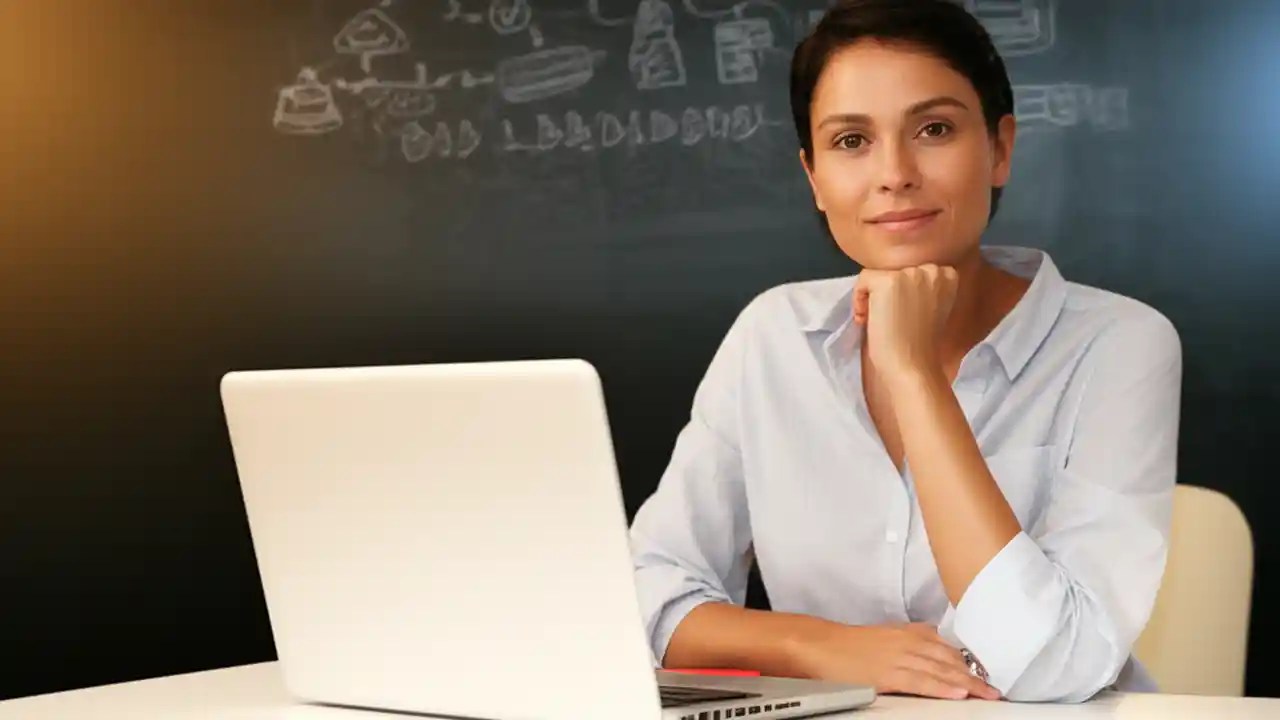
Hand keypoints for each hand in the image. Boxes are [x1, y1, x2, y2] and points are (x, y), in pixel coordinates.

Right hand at [793, 622, 1000, 700]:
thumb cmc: (850, 645)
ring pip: (941, 670)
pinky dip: (941, 687)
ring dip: (967, 683)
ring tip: (987, 693)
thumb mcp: (886, 636)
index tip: (989, 670)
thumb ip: (912, 641)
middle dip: (975, 674)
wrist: (820, 646)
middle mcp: (908, 642)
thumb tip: (936, 648)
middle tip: (996, 686)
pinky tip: (957, 694)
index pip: (949, 646)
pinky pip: (920, 682)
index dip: (971, 659)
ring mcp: (899, 658)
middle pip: (951, 659)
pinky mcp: (887, 675)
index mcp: (909, 633)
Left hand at [853, 265, 958, 382]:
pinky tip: (867, 319)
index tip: (902, 315)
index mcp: (947, 276)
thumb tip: (898, 286)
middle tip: (889, 321)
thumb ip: (922, 291)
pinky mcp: (888, 280)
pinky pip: (863, 279)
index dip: (902, 293)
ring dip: (872, 298)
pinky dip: (858, 299)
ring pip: (878, 275)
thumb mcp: (932, 309)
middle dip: (887, 295)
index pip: (912, 272)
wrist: (913, 366)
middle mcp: (932, 269)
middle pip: (895, 271)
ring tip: (879, 323)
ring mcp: (910, 273)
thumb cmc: (921, 346)